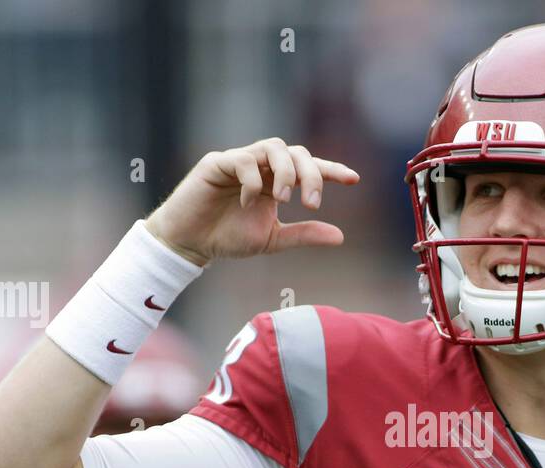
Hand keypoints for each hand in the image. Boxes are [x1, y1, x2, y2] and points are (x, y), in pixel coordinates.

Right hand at [145, 138, 358, 264]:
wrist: (190, 243)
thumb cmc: (228, 237)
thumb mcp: (273, 240)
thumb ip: (303, 234)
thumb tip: (340, 236)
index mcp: (276, 182)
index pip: (308, 167)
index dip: (331, 170)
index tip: (354, 179)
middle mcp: (261, 167)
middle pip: (295, 153)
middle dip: (310, 174)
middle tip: (311, 202)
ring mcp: (240, 161)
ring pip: (273, 147)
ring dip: (286, 172)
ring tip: (284, 199)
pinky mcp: (217, 163)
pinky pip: (243, 160)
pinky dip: (253, 180)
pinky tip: (249, 202)